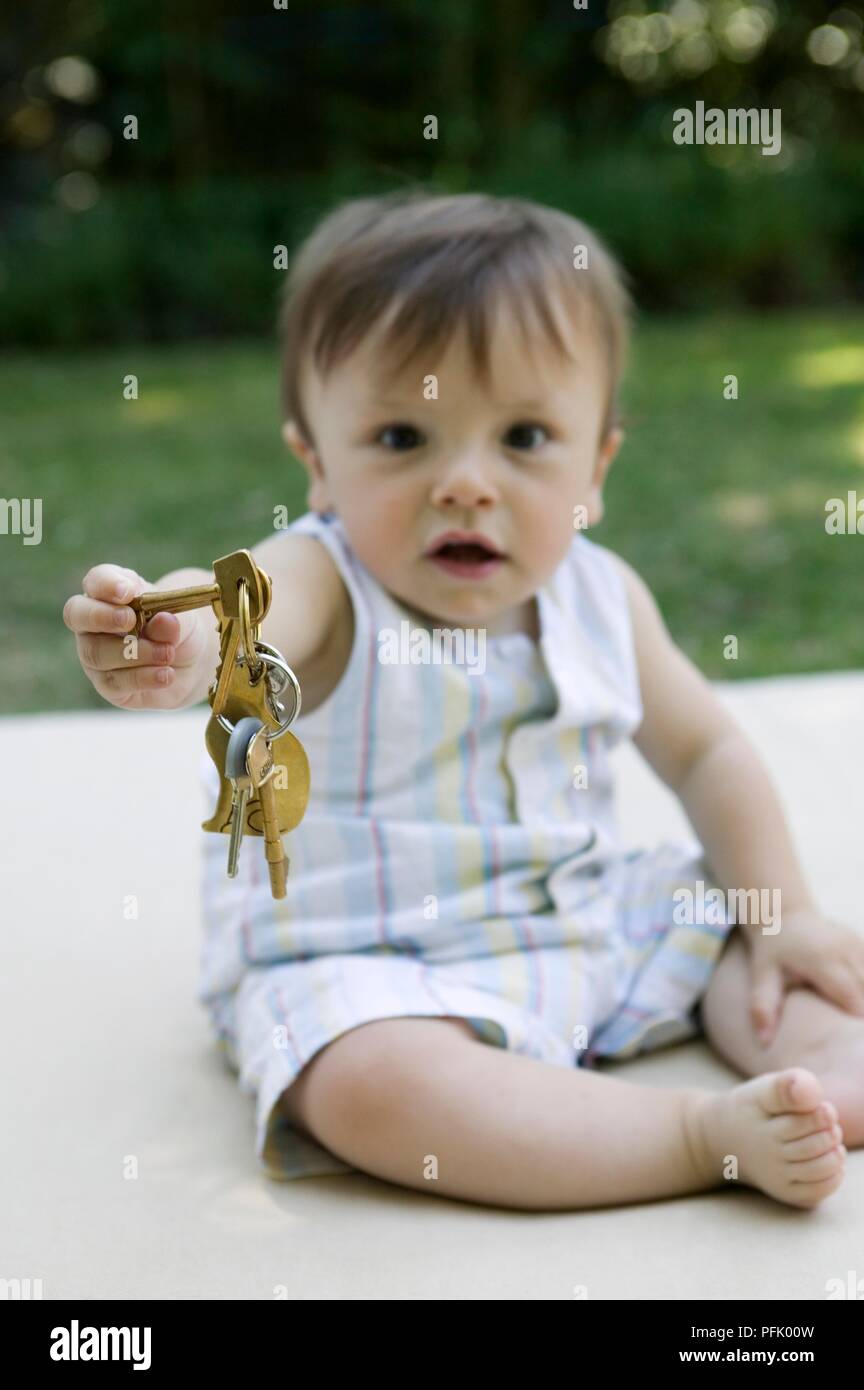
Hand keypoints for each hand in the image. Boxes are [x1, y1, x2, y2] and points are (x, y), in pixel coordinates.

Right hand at [63, 563, 210, 709]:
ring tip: (168, 653)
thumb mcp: (183, 620)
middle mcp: (93, 623)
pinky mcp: (107, 684)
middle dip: (102, 616)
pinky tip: (165, 675)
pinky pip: (114, 682)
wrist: (190, 663)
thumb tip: (164, 620)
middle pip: (77, 614)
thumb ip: (173, 621)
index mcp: (110, 594)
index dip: (106, 584)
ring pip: (96, 652)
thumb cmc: (178, 630)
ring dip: (135, 653)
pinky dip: (142, 678)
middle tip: (129, 619)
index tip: (127, 591)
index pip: (96, 581)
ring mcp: (95, 654)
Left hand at [745, 906, 863, 1046]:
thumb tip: (764, 1042)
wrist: (785, 918)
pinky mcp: (862, 944)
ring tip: (856, 1027)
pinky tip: (856, 1003)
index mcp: (820, 957)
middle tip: (856, 1040)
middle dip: (862, 1014)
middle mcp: (843, 947)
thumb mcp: (762, 975)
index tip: (855, 1042)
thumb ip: (763, 1006)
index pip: (849, 993)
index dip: (857, 1016)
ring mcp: (856, 943)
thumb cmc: (773, 952)